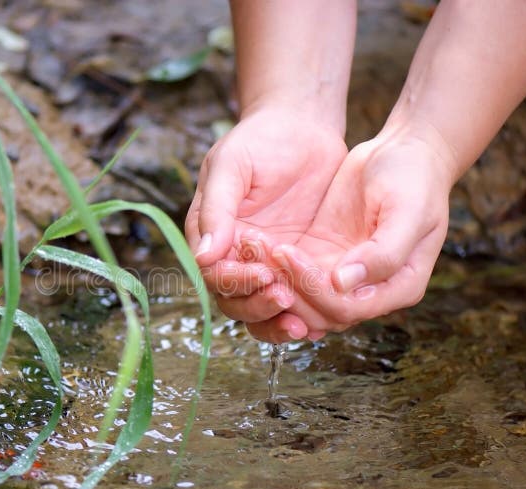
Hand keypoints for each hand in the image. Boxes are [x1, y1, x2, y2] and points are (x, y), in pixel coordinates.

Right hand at [185, 103, 346, 324]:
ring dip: (278, 321)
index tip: (262, 273)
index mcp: (209, 236)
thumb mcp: (231, 166)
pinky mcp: (297, 267)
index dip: (235, 281)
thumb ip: (217, 210)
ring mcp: (266, 265)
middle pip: (235, 301)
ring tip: (302, 323)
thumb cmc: (260, 139)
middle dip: (257, 307)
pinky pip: (298, 300)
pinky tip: (323, 318)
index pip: (213, 274)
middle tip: (284, 297)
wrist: (303, 128)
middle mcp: (234, 257)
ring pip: (263, 310)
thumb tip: (202, 256)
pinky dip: (305, 313)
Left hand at [243, 129, 456, 341]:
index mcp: (398, 288)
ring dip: (273, 280)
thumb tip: (343, 283)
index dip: (312, 290)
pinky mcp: (321, 258)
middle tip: (257, 253)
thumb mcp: (408, 211)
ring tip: (250, 245)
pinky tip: (253, 242)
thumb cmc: (415, 179)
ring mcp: (342, 277)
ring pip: (300, 298)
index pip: (344, 308)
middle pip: (317, 312)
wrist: (405, 151)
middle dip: (285, 287)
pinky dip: (272, 264)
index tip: (288, 253)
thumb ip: (383, 253)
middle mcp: (369, 291)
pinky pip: (292, 274)